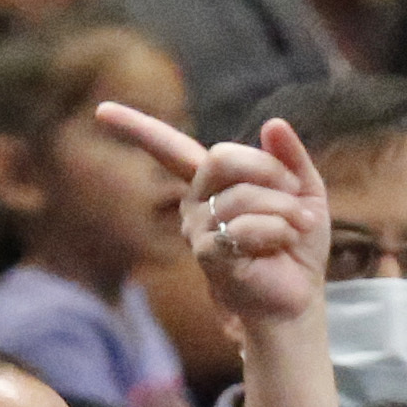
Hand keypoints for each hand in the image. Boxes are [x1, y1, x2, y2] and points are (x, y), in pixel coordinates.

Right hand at [96, 108, 330, 329]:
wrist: (299, 295)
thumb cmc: (296, 244)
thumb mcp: (305, 192)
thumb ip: (291, 158)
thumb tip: (272, 123)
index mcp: (212, 183)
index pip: (169, 148)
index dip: (136, 128)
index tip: (101, 111)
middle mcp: (195, 203)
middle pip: (221, 157)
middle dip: (269, 170)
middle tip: (294, 194)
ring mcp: (196, 229)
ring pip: (242, 196)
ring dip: (284, 210)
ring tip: (295, 228)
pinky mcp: (207, 255)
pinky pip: (242, 227)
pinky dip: (276, 230)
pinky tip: (282, 244)